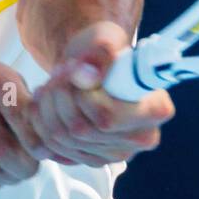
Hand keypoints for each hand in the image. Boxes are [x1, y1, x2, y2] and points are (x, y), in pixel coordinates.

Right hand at [0, 62, 51, 193]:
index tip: (44, 153)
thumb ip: (31, 112)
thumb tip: (52, 146)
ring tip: (13, 173)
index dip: (38, 142)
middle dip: (24, 168)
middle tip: (30, 170)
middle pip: (3, 149)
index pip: (22, 116)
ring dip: (6, 179)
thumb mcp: (6, 88)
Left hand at [27, 21, 174, 165]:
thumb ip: (100, 52)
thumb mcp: (105, 38)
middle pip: (81, 130)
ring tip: (51, 83)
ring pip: (64, 138)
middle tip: (59, 71)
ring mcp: (117, 153)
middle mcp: (142, 138)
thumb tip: (88, 74)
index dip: (80, 94)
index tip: (74, 67)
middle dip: (60, 96)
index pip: (106, 117)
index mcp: (155, 109)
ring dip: (48, 106)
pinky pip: (54, 148)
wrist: (91, 67)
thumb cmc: (103, 51)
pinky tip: (47, 101)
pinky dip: (42, 122)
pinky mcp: (93, 160)